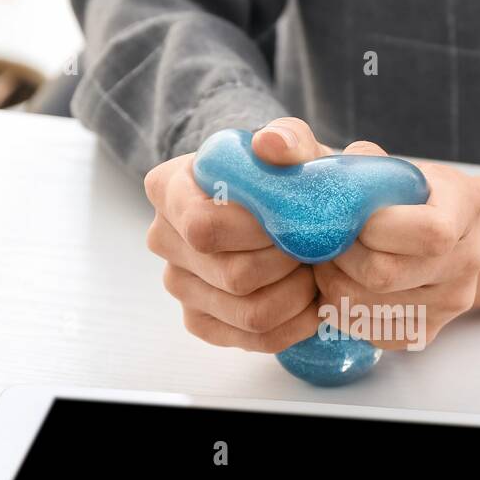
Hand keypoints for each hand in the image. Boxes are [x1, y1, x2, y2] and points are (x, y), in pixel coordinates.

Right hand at [144, 117, 332, 352]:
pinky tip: (308, 300)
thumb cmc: (282, 177)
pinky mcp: (200, 321)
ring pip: (249, 313)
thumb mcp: (292, 149)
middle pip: (234, 275)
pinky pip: (254, 339)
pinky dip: (294, 324)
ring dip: (298, 296)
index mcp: (168, 187)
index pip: (205, 228)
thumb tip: (270, 144)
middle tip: (316, 248)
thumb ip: (288, 140)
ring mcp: (179, 284)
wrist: (283, 209)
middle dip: (289, 264)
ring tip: (314, 271)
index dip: (260, 232)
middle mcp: (163, 238)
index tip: (295, 220)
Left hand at [313, 155, 479, 349]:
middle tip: (322, 242)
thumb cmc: (388, 189)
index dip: (374, 228)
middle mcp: (468, 258)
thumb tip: (268, 145)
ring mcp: (450, 301)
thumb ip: (311, 144)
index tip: (346, 216)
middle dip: (340, 258)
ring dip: (333, 285)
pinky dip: (341, 310)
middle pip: (388, 275)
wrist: (433, 226)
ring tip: (327, 261)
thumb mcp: (360, 157)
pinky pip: (369, 331)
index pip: (428, 232)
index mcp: (464, 206)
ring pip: (370, 308)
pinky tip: (340, 284)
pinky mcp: (425, 331)